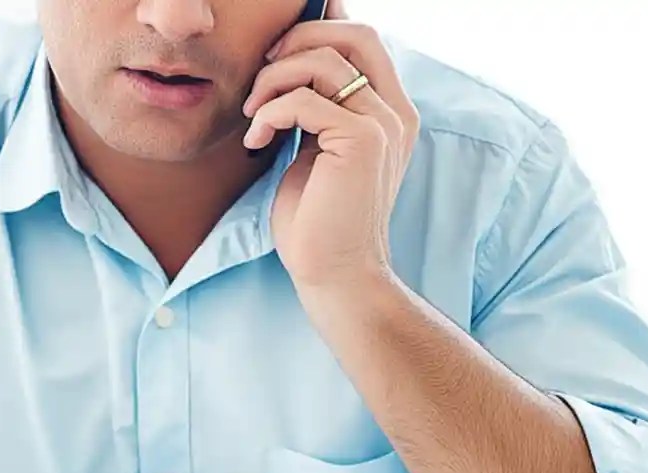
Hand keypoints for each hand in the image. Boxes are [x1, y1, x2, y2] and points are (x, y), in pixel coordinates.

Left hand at [242, 14, 418, 292]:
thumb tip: (292, 61)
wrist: (333, 272)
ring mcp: (382, 125)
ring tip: (253, 113)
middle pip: (354, 33)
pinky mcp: (361, 142)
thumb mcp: (315, 148)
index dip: (323, 25)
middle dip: (296, 40)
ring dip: (273, 79)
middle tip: (262, 73)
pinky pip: (303, 100)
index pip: (364, 38)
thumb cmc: (317, 218)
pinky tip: (256, 142)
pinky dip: (269, 114)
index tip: (276, 47)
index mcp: (389, 110)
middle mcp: (394, 112)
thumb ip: (316, 105)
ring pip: (323, 60)